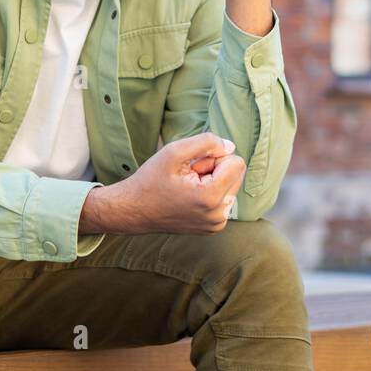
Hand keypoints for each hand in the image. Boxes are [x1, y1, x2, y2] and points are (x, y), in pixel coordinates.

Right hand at [84, 132, 245, 235]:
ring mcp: (217, 224)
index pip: (237, 163)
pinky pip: (224, 199)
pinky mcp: (214, 227)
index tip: (193, 166)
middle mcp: (219, 215)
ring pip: (231, 186)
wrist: (133, 210)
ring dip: (212, 181)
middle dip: (215, 170)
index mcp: (211, 197)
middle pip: (236, 175)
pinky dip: (210, 193)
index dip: (215, 157)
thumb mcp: (174, 152)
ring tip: (187, 187)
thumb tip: (230, 146)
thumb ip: (207, 142)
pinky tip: (189, 196)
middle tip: (188, 176)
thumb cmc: (150, 180)